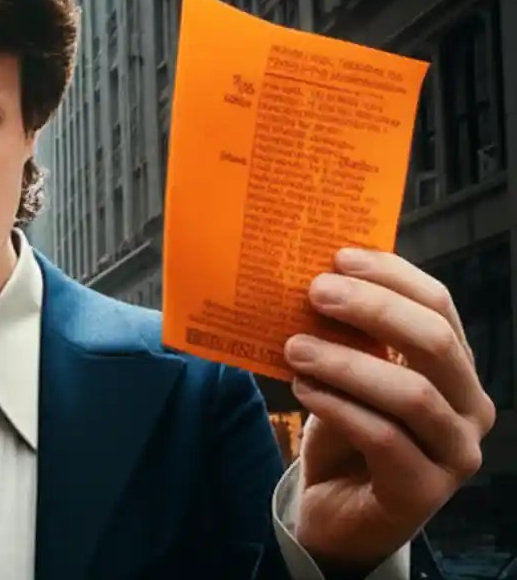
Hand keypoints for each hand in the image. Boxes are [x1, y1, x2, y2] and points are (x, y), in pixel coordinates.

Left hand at [283, 248, 495, 571]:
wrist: (335, 509)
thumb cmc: (345, 431)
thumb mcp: (347, 374)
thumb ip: (348, 334)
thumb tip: (315, 277)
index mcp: (456, 367)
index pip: (440, 306)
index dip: (392, 276)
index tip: (340, 256)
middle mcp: (470, 407)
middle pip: (435, 342)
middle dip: (373, 310)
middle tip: (315, 292)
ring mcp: (455, 452)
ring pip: (411, 393)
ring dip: (346, 363)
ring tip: (295, 347)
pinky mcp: (424, 491)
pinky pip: (384, 438)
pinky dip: (338, 407)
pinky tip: (301, 389)